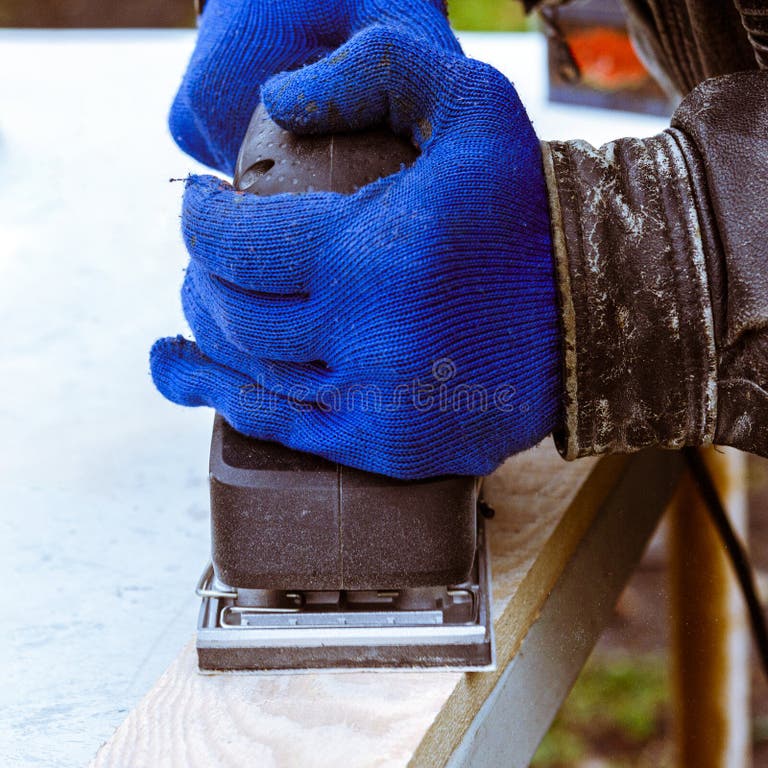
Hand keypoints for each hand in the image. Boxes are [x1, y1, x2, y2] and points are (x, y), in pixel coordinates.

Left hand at [151, 26, 561, 478]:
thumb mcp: (471, 105)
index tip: (198, 202)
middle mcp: (363, 339)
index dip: (198, 217)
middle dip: (201, 274)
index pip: (235, 242)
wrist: (598, 311)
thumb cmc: (530, 209)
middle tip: (204, 252)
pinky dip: (224, 398)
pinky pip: (281, 427)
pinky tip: (185, 375)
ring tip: (199, 300)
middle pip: (234, 311)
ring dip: (206, 332)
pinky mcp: (387, 445)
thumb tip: (278, 101)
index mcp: (371, 254)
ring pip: (247, 372)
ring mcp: (374, 403)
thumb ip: (375, 70)